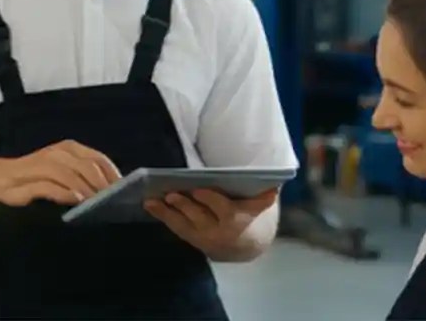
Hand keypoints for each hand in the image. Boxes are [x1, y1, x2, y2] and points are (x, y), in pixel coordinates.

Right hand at [0, 140, 120, 206]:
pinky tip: (76, 200)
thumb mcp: (63, 172)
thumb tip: (108, 190)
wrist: (1, 178)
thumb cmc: (37, 177)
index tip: (122, 190)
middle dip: (102, 184)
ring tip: (97, 204)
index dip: (112, 174)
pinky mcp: (31, 177)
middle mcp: (59, 152)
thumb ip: (82, 177)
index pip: (98, 159)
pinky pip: (51, 186)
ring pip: (72, 175)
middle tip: (112, 200)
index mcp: (70, 148)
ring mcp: (44, 163)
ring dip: (87, 190)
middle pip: (88, 167)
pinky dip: (66, 193)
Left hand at [145, 188, 277, 258]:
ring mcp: (204, 239)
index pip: (223, 210)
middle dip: (185, 207)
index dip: (210, 200)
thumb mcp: (263, 205)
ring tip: (151, 201)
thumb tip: (274, 180)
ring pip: (183, 226)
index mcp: (237, 220)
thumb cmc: (254, 215)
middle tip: (171, 194)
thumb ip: (264, 194)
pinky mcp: (193, 241)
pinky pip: (177, 230)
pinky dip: (163, 218)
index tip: (199, 189)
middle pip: (200, 218)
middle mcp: (219, 233)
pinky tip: (151, 206)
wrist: (250, 246)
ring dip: (166, 213)